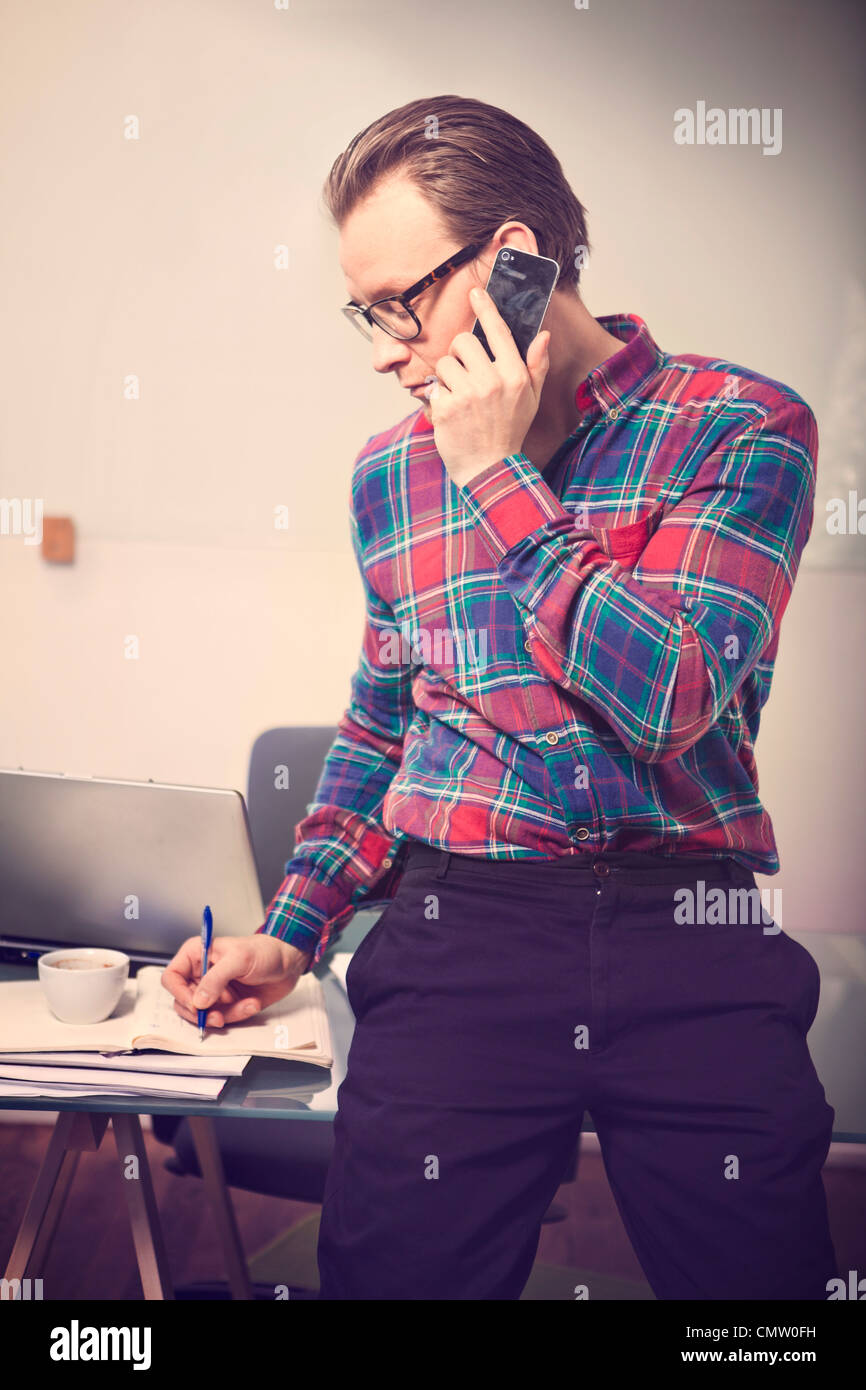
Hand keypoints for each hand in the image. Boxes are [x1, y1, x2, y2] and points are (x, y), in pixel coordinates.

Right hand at [161, 934, 312, 1028]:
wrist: (288, 962)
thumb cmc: (264, 951)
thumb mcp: (239, 959)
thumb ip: (215, 979)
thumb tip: (198, 1001)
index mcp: (196, 955)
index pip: (172, 977)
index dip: (178, 993)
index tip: (194, 1004)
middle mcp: (200, 974)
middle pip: (183, 1002)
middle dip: (201, 1013)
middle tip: (217, 1017)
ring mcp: (213, 991)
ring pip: (203, 1014)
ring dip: (225, 1015)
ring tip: (246, 1005)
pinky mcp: (226, 1004)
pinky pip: (222, 1018)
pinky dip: (238, 1015)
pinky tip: (252, 1004)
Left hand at [427, 286, 550, 487]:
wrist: (490, 468)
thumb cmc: (509, 430)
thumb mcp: (531, 398)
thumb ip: (537, 365)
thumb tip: (543, 335)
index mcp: (515, 375)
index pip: (498, 331)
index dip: (485, 308)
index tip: (475, 292)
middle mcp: (492, 381)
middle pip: (463, 341)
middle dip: (460, 353)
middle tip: (466, 372)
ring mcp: (467, 394)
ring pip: (445, 362)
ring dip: (448, 377)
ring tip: (460, 397)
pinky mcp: (445, 407)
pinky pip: (435, 386)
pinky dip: (440, 398)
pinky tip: (452, 414)